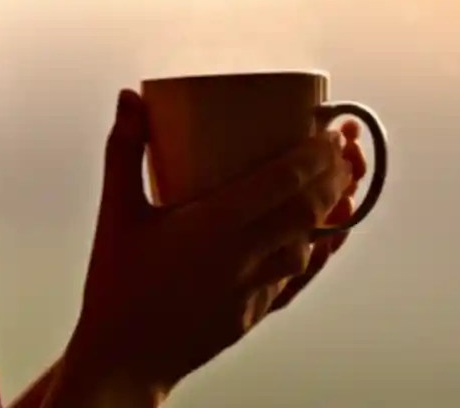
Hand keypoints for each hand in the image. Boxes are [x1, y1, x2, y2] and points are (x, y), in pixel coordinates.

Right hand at [60, 89, 357, 400]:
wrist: (122, 362)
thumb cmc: (115, 287)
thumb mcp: (115, 213)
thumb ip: (123, 151)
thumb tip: (130, 98)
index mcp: (211, 226)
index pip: (281, 182)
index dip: (314, 154)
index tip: (329, 131)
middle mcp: (240, 257)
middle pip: (307, 210)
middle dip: (334, 176)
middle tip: (345, 148)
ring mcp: (252, 289)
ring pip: (309, 246)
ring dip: (332, 212)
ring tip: (343, 182)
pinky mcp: (255, 314)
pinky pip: (299, 278)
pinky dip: (320, 253)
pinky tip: (329, 236)